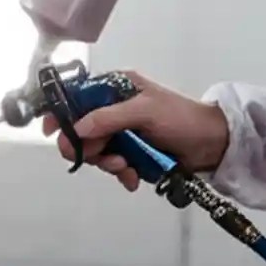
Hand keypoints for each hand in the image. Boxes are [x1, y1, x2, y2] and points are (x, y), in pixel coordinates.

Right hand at [41, 71, 229, 191]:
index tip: (52, 130)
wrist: (213, 145)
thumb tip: (78, 128)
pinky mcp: (130, 153)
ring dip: (107, 163)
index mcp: (116, 88)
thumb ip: (110, 118)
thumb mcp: (146, 112)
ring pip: (95, 151)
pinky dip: (120, 174)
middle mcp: (115, 109)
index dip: (62, 112)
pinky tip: (132, 177)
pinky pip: (112, 166)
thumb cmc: (184, 119)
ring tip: (125, 167)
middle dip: (88, 146)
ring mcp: (122, 132)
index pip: (77, 96)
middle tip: (98, 156)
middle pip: (81, 129)